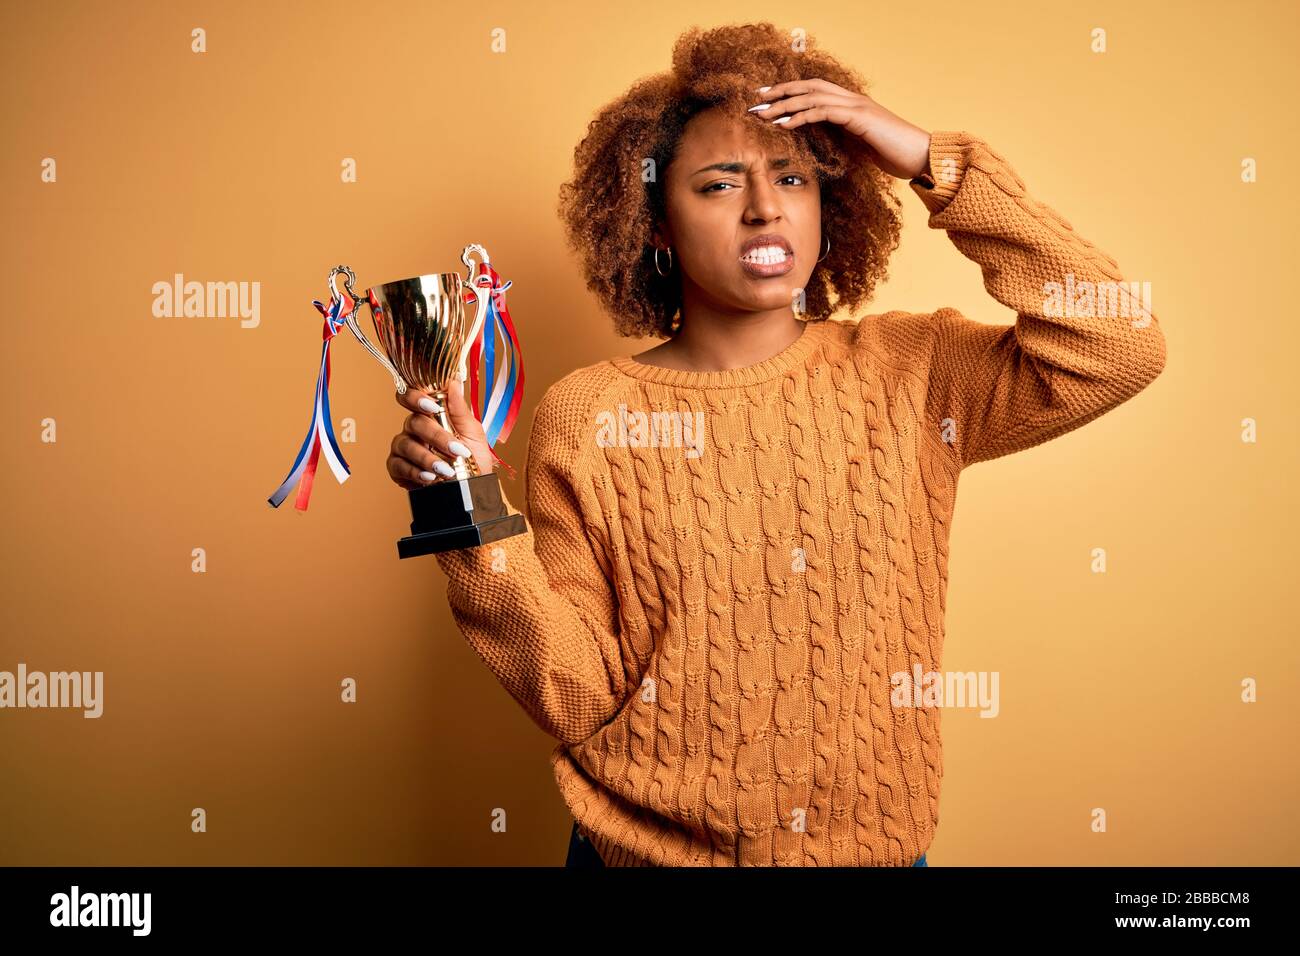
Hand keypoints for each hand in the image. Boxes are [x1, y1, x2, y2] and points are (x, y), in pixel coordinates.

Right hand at [386, 378, 496, 489]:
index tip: (433, 406)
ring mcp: (404, 447)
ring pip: (405, 444)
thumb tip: (454, 381)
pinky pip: (398, 465)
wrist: (473, 489)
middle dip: (436, 436)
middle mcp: (414, 429)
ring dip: (427, 458)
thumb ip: (460, 409)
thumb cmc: (473, 460)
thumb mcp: (473, 434)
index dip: (416, 397)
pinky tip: (429, 478)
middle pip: (413, 422)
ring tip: (446, 471)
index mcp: (430, 415)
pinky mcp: (398, 468)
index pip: (413, 397)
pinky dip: (414, 472)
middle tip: (455, 450)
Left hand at [749, 79, 930, 179]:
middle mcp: (852, 100)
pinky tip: (784, 124)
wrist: (921, 157)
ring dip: (784, 104)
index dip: (790, 93)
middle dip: (780, 92)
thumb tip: (821, 145)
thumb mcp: (861, 147)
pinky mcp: (859, 118)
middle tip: (756, 100)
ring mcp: (856, 106)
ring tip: (762, 113)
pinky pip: (824, 112)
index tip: (767, 100)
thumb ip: (842, 140)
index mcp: (851, 105)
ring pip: (812, 96)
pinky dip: (801, 116)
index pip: (815, 91)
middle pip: (809, 87)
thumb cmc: (894, 156)